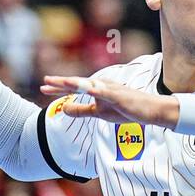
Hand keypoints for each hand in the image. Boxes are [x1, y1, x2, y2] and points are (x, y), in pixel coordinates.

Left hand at [40, 75, 179, 127]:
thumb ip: (82, 111)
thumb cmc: (127, 110)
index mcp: (96, 90)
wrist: (151, 110)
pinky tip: (88, 89)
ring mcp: (111, 90)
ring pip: (90, 85)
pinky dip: (96, 90)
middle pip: (78, 84)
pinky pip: (106, 93)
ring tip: (62, 81)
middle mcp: (101, 86)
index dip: (58, 88)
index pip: (74, 89)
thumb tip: (64, 108)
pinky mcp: (120, 96)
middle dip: (62, 83)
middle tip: (45, 82)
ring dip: (76, 83)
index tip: (43, 88)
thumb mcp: (100, 113)